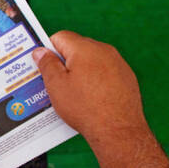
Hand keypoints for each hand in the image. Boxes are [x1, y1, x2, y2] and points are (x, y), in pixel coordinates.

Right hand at [32, 30, 145, 146]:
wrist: (118, 131)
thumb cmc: (85, 108)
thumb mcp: (57, 86)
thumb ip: (47, 64)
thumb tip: (41, 51)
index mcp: (84, 48)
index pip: (60, 37)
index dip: (49, 50)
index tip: (46, 66)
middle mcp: (103, 50)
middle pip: (77, 47)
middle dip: (66, 61)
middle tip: (58, 82)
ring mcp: (118, 63)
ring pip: (92, 60)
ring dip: (82, 71)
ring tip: (76, 94)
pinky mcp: (127, 76)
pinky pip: (106, 71)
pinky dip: (97, 80)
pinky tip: (93, 98)